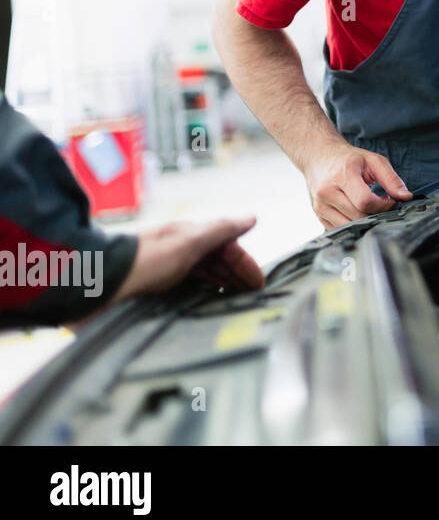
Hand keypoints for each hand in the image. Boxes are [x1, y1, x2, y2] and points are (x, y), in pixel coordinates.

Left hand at [115, 216, 265, 302]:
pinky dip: (204, 292)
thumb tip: (251, 218)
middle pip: (217, 260)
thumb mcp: (189, 242)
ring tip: (236, 299)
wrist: (98, 283)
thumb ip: (222, 230)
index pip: (228, 246)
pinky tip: (207, 302)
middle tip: (253, 294)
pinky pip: (190, 287)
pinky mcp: (156, 286)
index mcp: (190, 235)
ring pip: (204, 274)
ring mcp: (168, 268)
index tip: (259, 283)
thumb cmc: (143, 261)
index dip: (245, 263)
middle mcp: (180, 248)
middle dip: (237, 275)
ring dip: (222, 284)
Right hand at [303, 141, 413, 227]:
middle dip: (376, 213)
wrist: (319, 157)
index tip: (391, 200)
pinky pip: (342, 228)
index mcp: (342, 176)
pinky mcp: (319, 216)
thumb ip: (391, 179)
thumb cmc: (348, 159)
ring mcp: (320, 206)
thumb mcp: (373, 161)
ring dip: (366, 220)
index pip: (365, 201)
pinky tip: (358, 211)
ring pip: (350, 226)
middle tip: (382, 203)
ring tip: (370, 206)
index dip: (383, 205)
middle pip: (359, 216)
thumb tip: (406, 197)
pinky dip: (354, 223)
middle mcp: (327, 192)